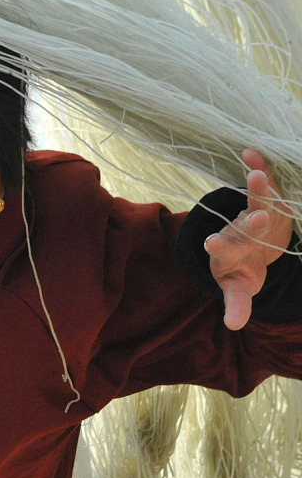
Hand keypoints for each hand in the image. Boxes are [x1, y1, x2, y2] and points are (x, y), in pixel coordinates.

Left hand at [204, 149, 295, 329]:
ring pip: (255, 202)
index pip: (222, 250)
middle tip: (259, 217)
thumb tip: (234, 326)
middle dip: (251, 222)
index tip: (212, 242)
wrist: (249, 247)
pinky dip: (260, 166)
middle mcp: (238, 232)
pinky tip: (252, 151)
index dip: (218, 246)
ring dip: (257, 189)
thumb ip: (236, 304)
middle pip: (243, 226)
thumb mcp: (239, 288)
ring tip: (257, 173)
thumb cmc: (241, 270)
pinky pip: (264, 183)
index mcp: (229, 253)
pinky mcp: (265, 202)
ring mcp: (251, 216)